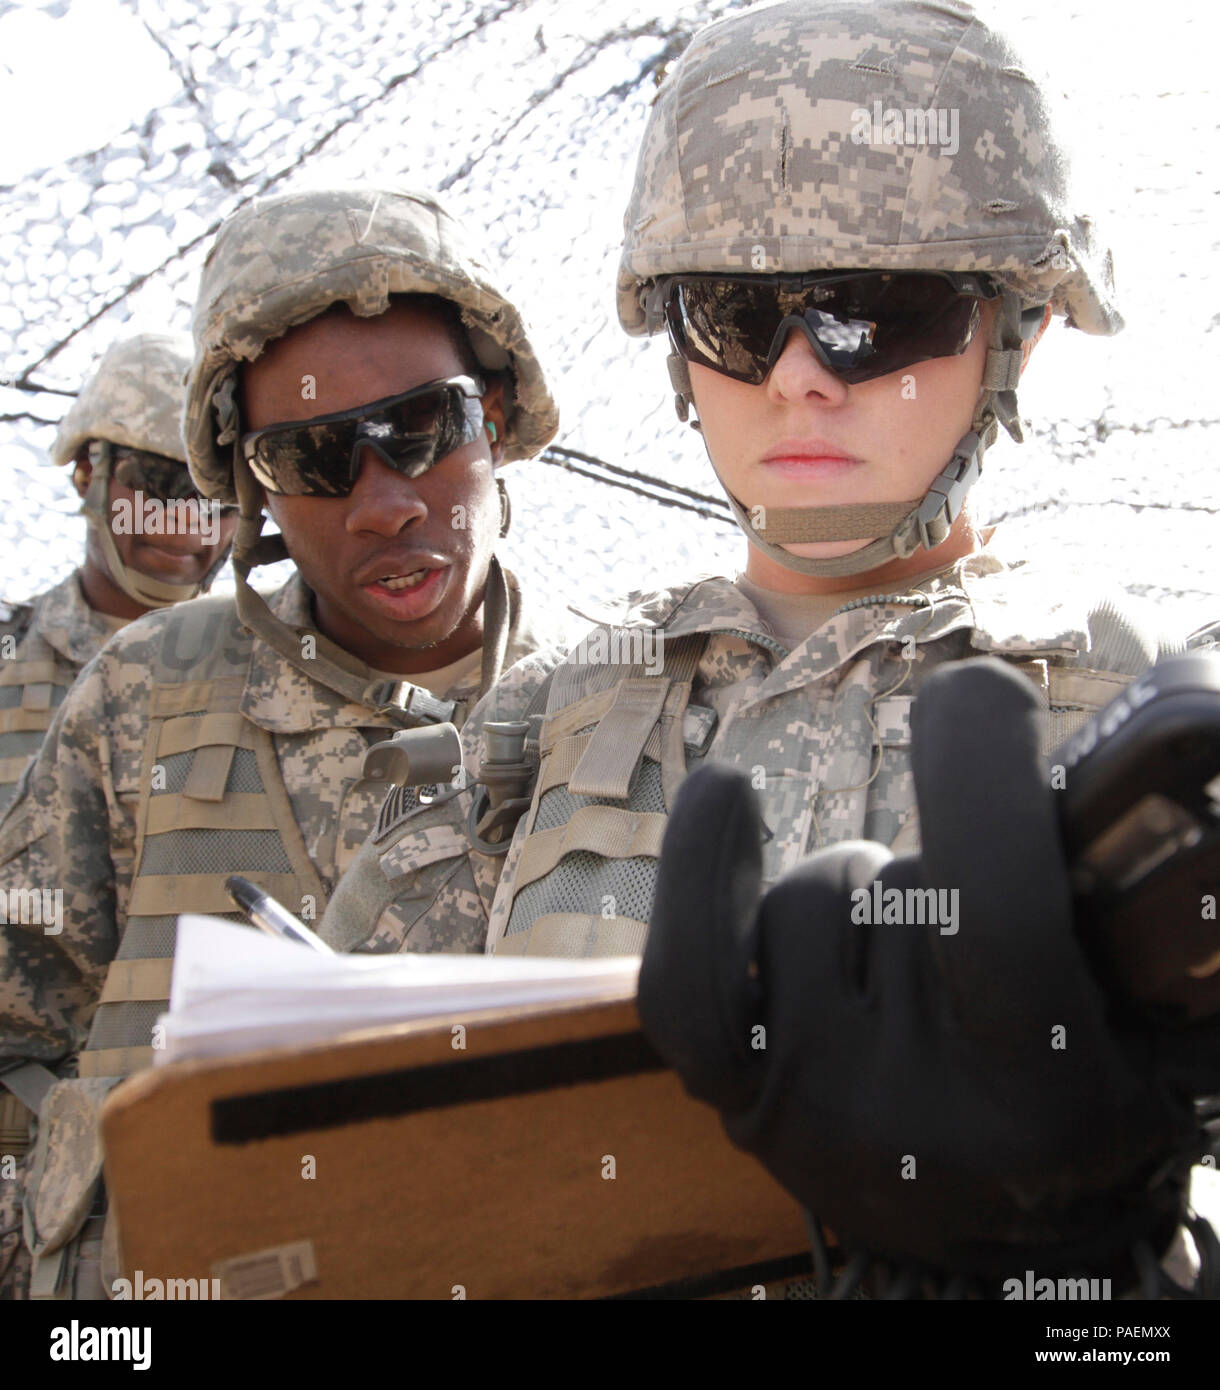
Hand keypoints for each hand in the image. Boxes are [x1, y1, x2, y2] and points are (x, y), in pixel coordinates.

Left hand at [639, 659, 1208, 1284]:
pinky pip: (689, 973)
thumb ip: (1143, 906)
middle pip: (902, 886)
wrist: (999, 1236)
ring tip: (900, 956)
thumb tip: (1171, 716)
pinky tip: (728, 798)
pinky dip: (703, 869)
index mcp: (1049, 1098)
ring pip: (814, 899)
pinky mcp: (741, 1096)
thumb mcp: (1149, 1026)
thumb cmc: (1086, 1098)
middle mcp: (910, 1115)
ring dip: (860, 892)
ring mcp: (809, 1106)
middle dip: (945, 867)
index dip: (976, 775)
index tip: (974, 690)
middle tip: (973, 940)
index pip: (995, 910)